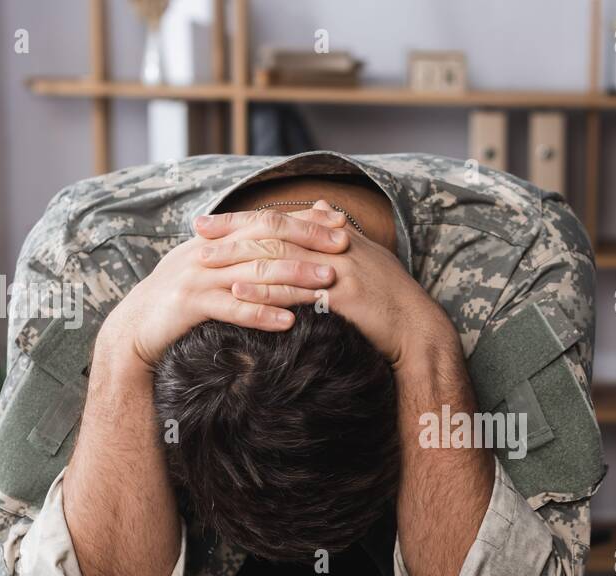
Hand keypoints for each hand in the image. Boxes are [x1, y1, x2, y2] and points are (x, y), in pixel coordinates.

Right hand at [106, 205, 348, 369]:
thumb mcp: (211, 271)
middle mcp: (207, 252)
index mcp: (216, 239)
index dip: (304, 223)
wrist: (134, 328)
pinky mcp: (188, 306)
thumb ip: (243, 256)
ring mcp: (197, 277)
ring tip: (326, 284)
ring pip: (253, 274)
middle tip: (343, 251)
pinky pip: (231, 309)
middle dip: (307, 244)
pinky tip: (288, 321)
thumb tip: (284, 248)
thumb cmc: (180, 302)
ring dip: (293, 278)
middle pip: (264, 241)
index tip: (340, 227)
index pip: (267, 222)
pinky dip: (261, 315)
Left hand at [196, 200, 452, 367]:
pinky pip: (295, 291)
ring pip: (279, 257)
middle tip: (197, 235)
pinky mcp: (343, 296)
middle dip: (233, 232)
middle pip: (274, 231)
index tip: (212, 221)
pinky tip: (238, 292)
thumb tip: (322, 205)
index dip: (244, 218)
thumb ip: (339, 231)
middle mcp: (336, 245)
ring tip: (205, 264)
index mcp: (337, 234)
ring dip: (239, 259)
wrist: (418, 330)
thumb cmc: (392, 298)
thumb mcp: (368, 254)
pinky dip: (264, 290)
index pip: (282, 218)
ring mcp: (340, 269)